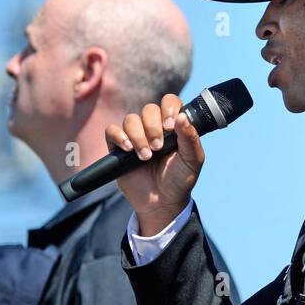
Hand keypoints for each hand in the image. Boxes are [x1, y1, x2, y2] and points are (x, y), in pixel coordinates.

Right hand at [105, 94, 204, 235]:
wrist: (162, 202)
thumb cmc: (180, 179)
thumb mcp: (192, 159)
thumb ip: (190, 138)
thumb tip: (183, 116)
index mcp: (173, 126)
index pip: (169, 102)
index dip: (169, 108)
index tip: (170, 126)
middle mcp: (154, 127)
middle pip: (148, 109)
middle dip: (153, 127)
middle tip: (158, 147)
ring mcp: (136, 136)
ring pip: (131, 119)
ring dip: (138, 136)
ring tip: (146, 156)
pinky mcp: (118, 148)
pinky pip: (112, 131)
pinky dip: (119, 136)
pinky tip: (128, 149)